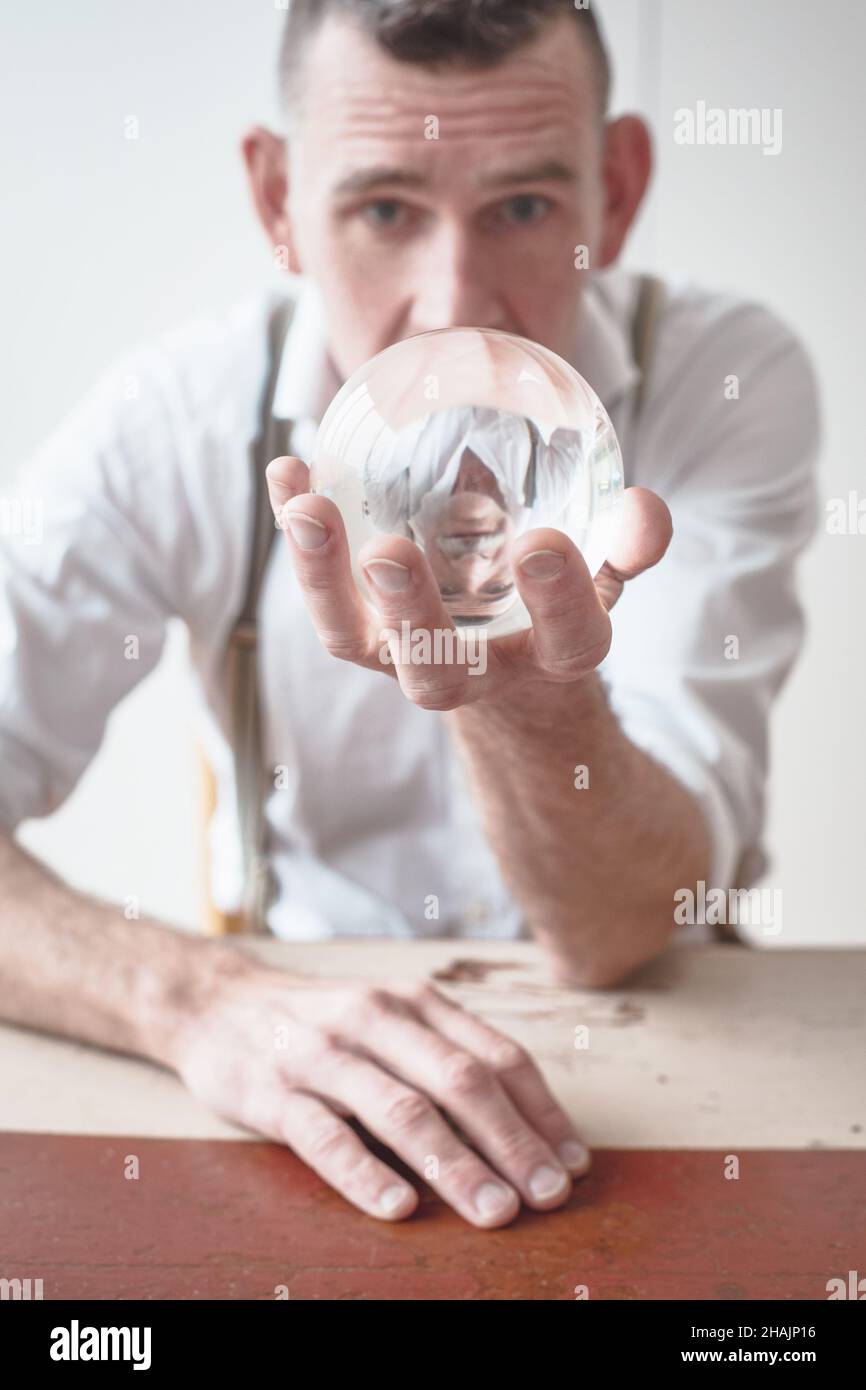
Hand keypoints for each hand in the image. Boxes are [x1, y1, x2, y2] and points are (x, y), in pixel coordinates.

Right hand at [172, 960, 590, 1226]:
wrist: (216, 1002)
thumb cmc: (321, 1022)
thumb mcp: (389, 1020)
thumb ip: (445, 1058)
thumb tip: (526, 1129)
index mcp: (414, 1003)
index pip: (495, 1056)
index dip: (540, 1112)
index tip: (573, 1164)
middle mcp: (375, 1019)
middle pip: (459, 1081)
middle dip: (511, 1141)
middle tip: (547, 1196)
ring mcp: (322, 1054)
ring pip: (400, 1108)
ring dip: (454, 1163)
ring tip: (494, 1210)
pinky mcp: (272, 1092)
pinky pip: (324, 1135)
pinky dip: (364, 1172)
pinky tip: (398, 1206)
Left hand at [266, 455, 670, 709]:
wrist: (499, 657)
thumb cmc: (554, 603)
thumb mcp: (606, 575)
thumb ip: (629, 543)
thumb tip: (647, 508)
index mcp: (548, 657)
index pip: (565, 640)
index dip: (558, 600)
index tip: (545, 542)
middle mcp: (468, 673)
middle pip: (436, 668)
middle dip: (411, 615)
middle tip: (388, 553)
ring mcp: (401, 657)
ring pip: (354, 639)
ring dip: (323, 577)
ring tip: (307, 507)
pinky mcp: (357, 630)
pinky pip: (319, 588)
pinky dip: (299, 533)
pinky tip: (288, 472)